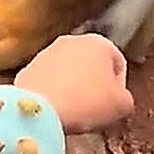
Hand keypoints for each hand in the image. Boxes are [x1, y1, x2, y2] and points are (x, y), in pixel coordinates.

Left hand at [15, 34, 133, 133]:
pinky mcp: (26, 69)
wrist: (39, 110)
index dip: (119, 86)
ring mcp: (46, 54)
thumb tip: (120, 99)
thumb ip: (126, 98)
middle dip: (94, 84)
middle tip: (94, 108)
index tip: (114, 104)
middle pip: (91, 64)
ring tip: (73, 112)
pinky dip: (52, 94)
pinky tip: (54, 111)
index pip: (118, 63)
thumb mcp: (122, 105)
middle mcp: (72, 41)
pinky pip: (47, 82)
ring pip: (67, 72)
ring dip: (72, 88)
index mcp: (100, 42)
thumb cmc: (87, 103)